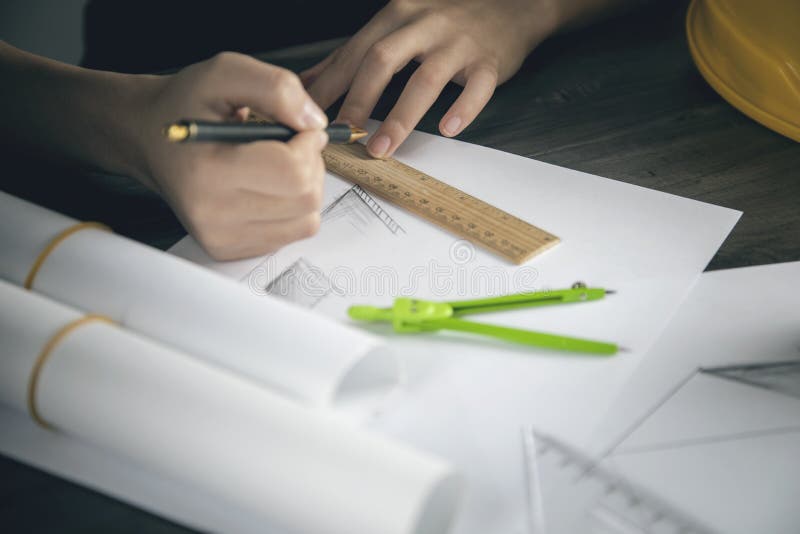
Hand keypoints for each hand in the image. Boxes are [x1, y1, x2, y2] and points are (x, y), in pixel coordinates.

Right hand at [137, 52, 329, 259]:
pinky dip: (292, 208)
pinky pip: (291, 233)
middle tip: (292, 144)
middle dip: (311, 165)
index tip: (301, 129)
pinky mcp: (228, 249)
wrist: (147, 137)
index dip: (310, 145)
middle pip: (305, 200)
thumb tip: (315, 123)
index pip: (293, 173)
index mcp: (208, 171)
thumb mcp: (226, 72)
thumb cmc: (186, 104)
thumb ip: (276, 88)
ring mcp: (220, 238)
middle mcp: (212, 214)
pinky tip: (268, 185)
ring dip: (305, 188)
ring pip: (306, 221)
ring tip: (280, 165)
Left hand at [301, 0, 558, 157]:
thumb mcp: (398, 24)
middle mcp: (425, 24)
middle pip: (383, 60)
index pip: (354, 52)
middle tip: (341, 133)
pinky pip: (477, 87)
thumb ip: (355, 52)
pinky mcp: (490, 61)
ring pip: (425, 79)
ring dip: (400, 117)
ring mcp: (459, 43)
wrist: (511, 4)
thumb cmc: (447, 19)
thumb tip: (310, 80)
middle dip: (358, 99)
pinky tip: (448, 129)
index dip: (328, 85)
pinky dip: (463, 108)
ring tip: (381, 147)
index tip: (307, 115)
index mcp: (396, 15)